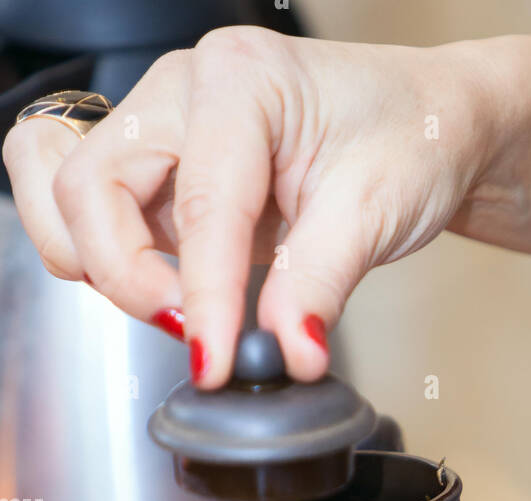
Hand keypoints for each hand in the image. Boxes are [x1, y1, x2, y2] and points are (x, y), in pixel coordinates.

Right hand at [2, 28, 491, 384]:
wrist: (427, 126)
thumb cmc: (409, 138)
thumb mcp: (375, 213)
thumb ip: (318, 285)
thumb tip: (287, 353)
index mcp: (241, 80)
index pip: (197, 204)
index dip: (203, 297)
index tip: (216, 362)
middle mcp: (182, 92)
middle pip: (89, 187)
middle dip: (125, 276)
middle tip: (193, 333)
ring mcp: (162, 129)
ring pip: (74, 200)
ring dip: (101, 266)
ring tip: (178, 307)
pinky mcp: (160, 173)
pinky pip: (96, 216)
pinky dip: (109, 261)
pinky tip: (170, 289)